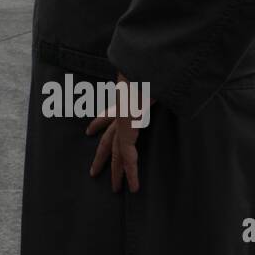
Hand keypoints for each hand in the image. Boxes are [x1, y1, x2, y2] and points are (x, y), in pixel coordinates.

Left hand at [86, 72, 153, 192]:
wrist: (143, 66)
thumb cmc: (150, 70)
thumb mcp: (151, 77)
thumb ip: (153, 80)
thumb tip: (164, 74)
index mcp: (125, 100)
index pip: (110, 115)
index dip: (100, 122)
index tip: (89, 129)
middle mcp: (121, 113)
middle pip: (109, 140)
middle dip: (102, 156)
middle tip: (93, 171)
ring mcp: (123, 123)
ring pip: (117, 154)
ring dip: (117, 172)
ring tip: (115, 189)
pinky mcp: (128, 131)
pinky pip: (129, 157)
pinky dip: (132, 173)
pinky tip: (133, 187)